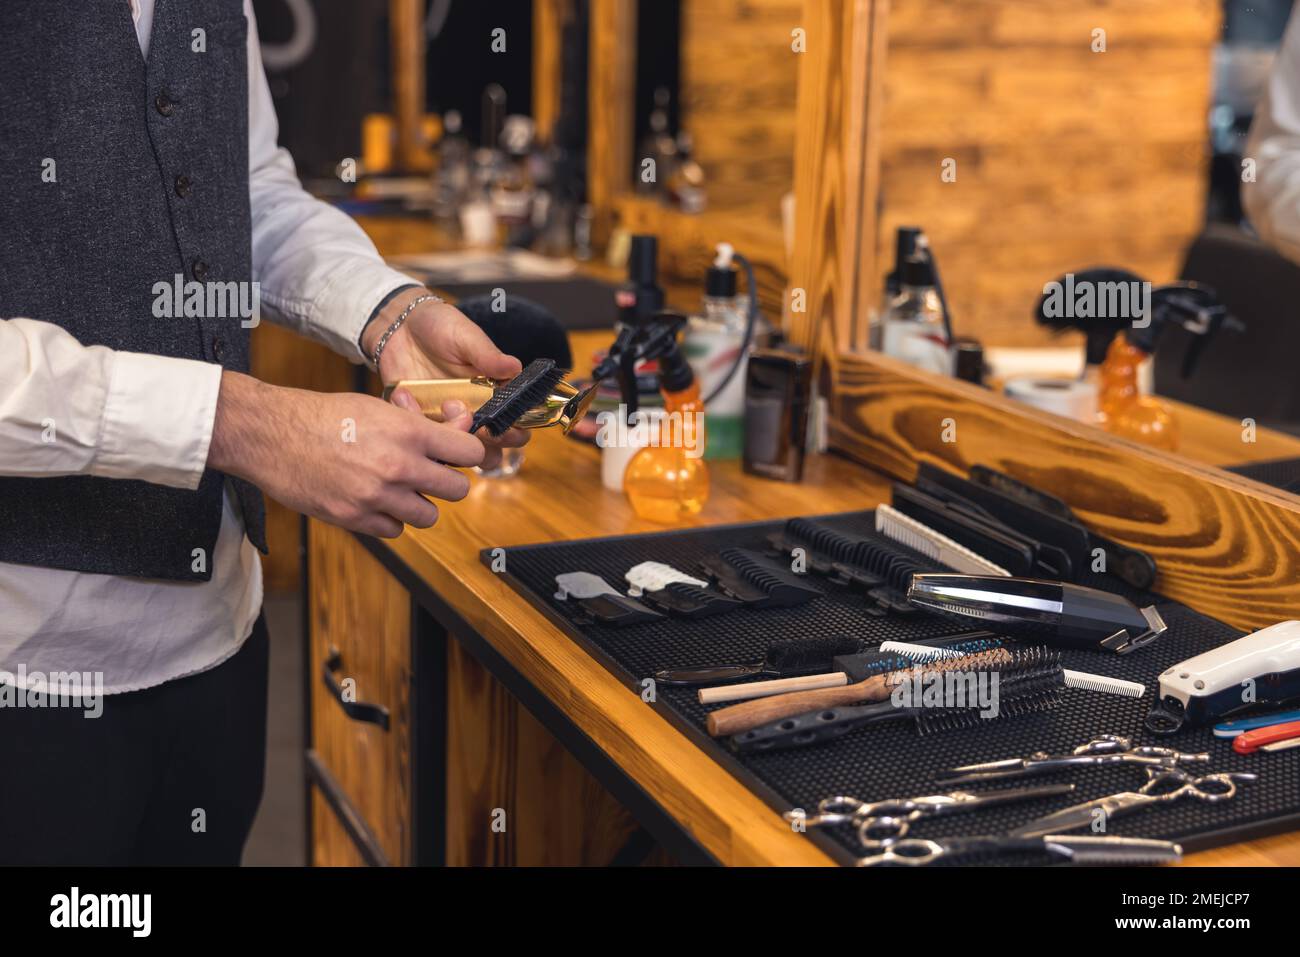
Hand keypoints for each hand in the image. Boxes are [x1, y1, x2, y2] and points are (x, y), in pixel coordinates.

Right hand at [209, 371, 483, 537]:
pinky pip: (394, 530)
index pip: (469, 453)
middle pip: (456, 490)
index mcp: (407, 433)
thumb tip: (457, 428)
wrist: (271, 435)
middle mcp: (397, 467)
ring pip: (428, 516)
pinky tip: (375, 501)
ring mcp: (376, 497)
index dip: (466, 454)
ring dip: (419, 504)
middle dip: (446, 482)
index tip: (457, 455)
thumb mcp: (377, 406)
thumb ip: (418, 422)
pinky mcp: (354, 519)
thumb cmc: (322, 415)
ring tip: (399, 488)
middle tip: (429, 474)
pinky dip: (390, 519)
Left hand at [363, 289, 529, 468]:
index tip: (507, 423)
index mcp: (495, 393)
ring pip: (460, 453)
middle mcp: (475, 413)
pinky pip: (423, 438)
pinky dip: (416, 423)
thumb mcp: (466, 336)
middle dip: (489, 443)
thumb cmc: (441, 327)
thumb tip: (516, 368)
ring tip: (444, 406)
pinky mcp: (421, 422)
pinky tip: (407, 396)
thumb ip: (488, 355)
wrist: (399, 327)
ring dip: (455, 441)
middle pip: (494, 448)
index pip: (517, 423)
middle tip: (476, 418)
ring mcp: (447, 421)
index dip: (517, 431)